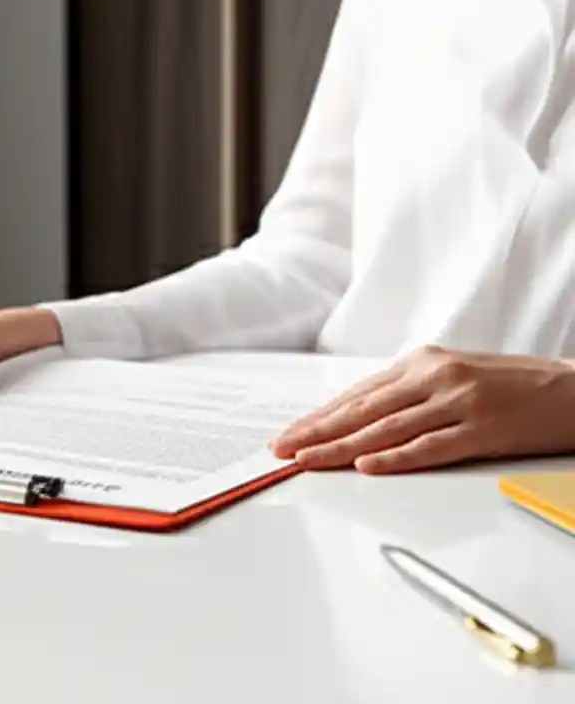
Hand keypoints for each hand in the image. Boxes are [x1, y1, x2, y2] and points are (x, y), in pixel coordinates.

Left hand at [270, 346, 574, 473]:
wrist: (574, 390)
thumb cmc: (512, 386)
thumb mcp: (452, 377)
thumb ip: (408, 393)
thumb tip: (357, 419)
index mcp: (423, 362)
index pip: (357, 394)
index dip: (318, 416)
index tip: (289, 433)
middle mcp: (436, 376)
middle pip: (362, 410)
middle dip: (316, 432)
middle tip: (282, 449)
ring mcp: (459, 402)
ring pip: (386, 429)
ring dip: (340, 447)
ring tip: (308, 460)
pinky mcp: (484, 429)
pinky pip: (431, 447)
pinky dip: (395, 457)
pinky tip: (366, 465)